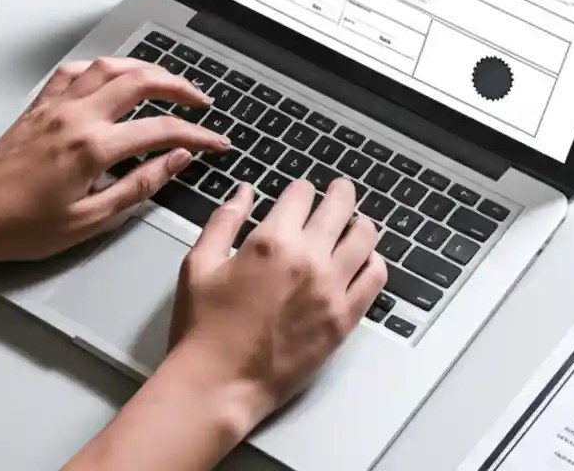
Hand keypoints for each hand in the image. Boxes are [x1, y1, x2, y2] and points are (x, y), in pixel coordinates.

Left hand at [0, 57, 231, 264]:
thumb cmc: (25, 227)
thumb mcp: (92, 218)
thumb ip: (140, 185)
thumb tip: (176, 160)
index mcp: (94, 148)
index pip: (161, 130)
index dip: (197, 134)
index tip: (215, 142)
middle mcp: (77, 117)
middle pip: (141, 82)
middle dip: (179, 87)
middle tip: (200, 101)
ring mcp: (56, 107)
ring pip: (110, 67)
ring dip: (145, 68)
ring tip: (166, 81)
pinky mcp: (39, 106)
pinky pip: (75, 72)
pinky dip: (102, 68)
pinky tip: (113, 76)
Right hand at [165, 177, 387, 421]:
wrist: (218, 384)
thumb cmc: (202, 327)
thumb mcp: (199, 264)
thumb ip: (223, 221)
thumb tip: (245, 191)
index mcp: (271, 241)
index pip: (301, 195)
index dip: (302, 189)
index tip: (303, 192)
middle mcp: (307, 259)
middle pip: (339, 207)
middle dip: (341, 192)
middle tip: (341, 189)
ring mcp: (331, 289)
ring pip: (364, 239)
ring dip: (360, 224)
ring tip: (357, 223)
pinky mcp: (344, 319)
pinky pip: (374, 279)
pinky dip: (374, 263)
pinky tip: (366, 260)